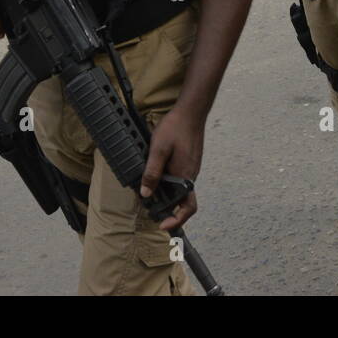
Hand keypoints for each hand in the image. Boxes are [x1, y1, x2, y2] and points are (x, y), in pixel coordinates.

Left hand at [141, 106, 204, 229]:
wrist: (191, 111)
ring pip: (180, 188)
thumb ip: (151, 173)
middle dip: (167, 208)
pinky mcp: (189, 160)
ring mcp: (191, 168)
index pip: (188, 208)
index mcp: (185, 177)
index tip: (162, 225)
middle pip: (182, 201)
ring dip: (167, 193)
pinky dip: (169, 181)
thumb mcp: (158, 150)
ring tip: (150, 188)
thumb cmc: (175, 128)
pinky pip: (180, 177)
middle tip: (150, 208)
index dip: (176, 220)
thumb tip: (145, 194)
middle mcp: (191, 175)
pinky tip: (158, 171)